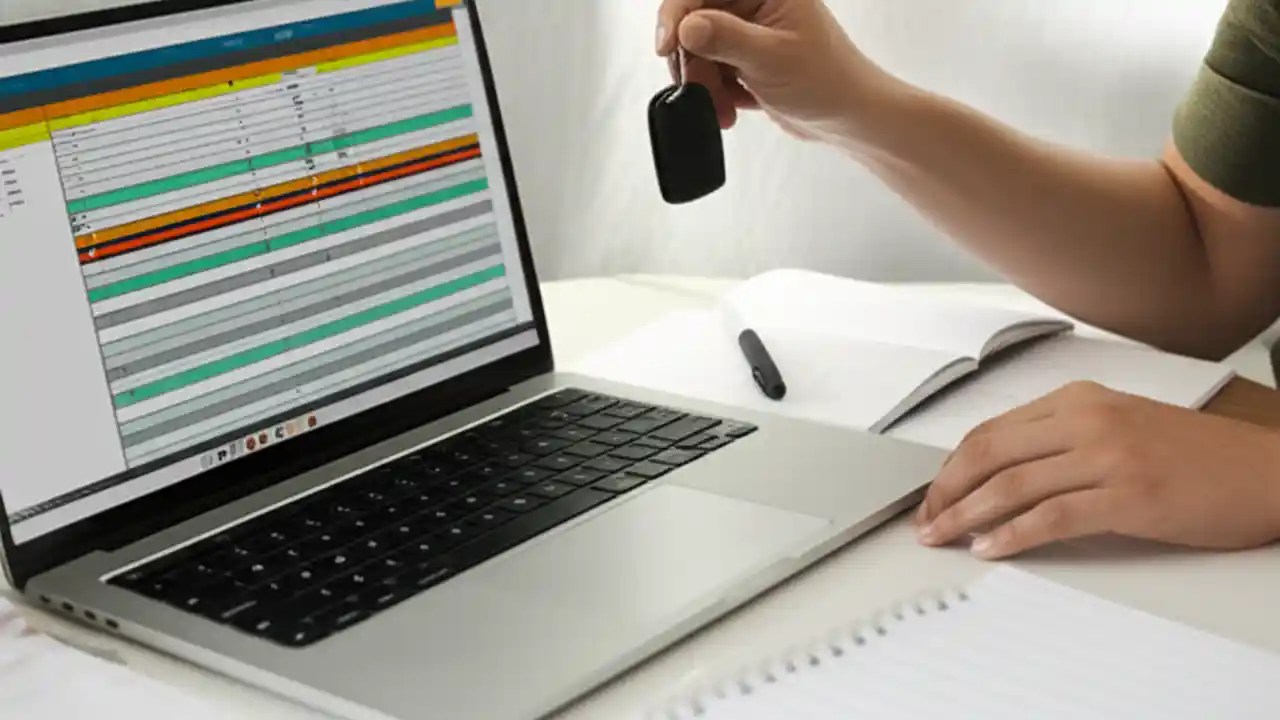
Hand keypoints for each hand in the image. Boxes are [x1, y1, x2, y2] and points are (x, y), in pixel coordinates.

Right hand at [655, 0, 886, 139]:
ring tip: (721, 108)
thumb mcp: (772, 58)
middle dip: (692, 61)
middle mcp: (753, 3)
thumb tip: (686, 26)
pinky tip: (729, 109)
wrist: (847, 118)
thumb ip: (726, 38)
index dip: (677, 13)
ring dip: (702, 84)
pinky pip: (709, 70)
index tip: (668, 46)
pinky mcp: (742, 58)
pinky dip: (712, 93)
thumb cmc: (827, 81)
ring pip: (697, 50)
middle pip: (693, 21)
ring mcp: (746, 31)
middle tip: (701, 91)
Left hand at [914, 381, 1279, 559]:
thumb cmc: (1197, 455)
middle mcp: (1087, 420)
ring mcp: (1108, 456)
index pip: (992, 430)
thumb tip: (1000, 474)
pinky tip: (990, 549)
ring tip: (943, 538)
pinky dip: (1011, 535)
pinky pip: (1051, 517)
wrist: (1266, 472)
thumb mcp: (1120, 425)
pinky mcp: (1128, 497)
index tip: (932, 494)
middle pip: (989, 454)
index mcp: (1079, 399)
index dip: (951, 466)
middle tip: (924, 521)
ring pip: (1011, 485)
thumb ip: (1062, 440)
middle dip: (946, 491)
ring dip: (966, 515)